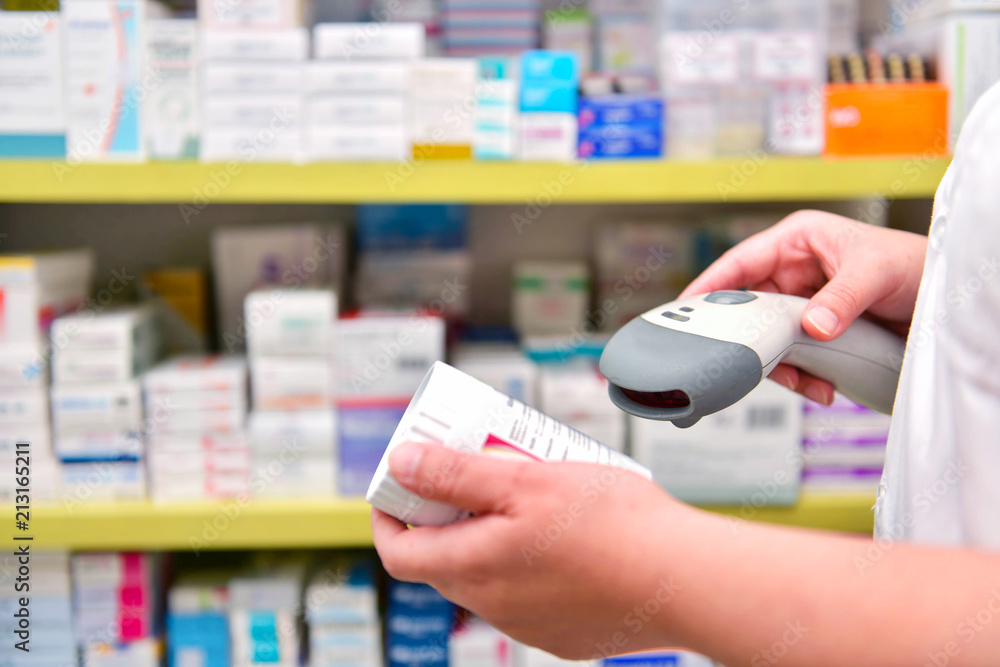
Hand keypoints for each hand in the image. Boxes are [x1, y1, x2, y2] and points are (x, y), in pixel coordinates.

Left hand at [371, 442, 690, 659]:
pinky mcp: (566, 634)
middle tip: (475, 473)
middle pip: (446, 560)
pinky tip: (566, 536)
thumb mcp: (524, 480)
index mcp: (475, 570)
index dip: (390, 517)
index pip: (400, 553)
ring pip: (491, 576)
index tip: (402, 486)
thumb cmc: (611, 525)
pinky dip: (530, 563)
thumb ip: (457, 474)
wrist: (687, 581)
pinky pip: (530, 595)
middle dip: (448, 516)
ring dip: (493, 538)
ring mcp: (531, 626)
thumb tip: (402, 463)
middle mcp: (494, 607)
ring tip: (529, 495)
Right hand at [680, 210, 925, 404]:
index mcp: (798, 241)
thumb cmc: (917, 264)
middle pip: (749, 309)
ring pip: (769, 340)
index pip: (740, 263)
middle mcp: (795, 272)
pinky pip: (793, 358)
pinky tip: (820, 387)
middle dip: (752, 340)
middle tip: (745, 362)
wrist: (947, 301)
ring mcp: (804, 305)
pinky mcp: (817, 334)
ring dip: (782, 367)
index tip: (685, 310)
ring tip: (805, 384)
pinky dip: (802, 378)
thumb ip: (841, 298)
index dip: (709, 286)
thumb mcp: (876, 273)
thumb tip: (811, 325)